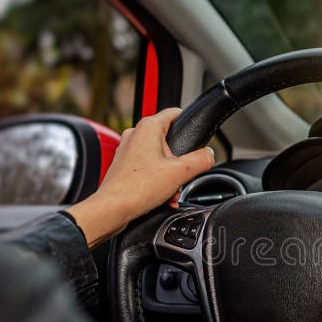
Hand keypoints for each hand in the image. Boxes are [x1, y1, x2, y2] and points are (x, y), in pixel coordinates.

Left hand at [66, 108, 214, 247]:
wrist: (112, 209)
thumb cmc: (137, 188)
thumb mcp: (180, 172)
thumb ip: (200, 160)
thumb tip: (209, 155)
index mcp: (148, 127)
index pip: (174, 113)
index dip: (188, 123)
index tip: (197, 136)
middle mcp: (135, 134)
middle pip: (169, 140)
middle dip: (180, 161)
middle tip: (182, 176)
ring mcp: (128, 150)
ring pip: (159, 157)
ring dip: (170, 174)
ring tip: (172, 191)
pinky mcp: (124, 165)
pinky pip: (148, 168)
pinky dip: (158, 180)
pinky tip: (163, 196)